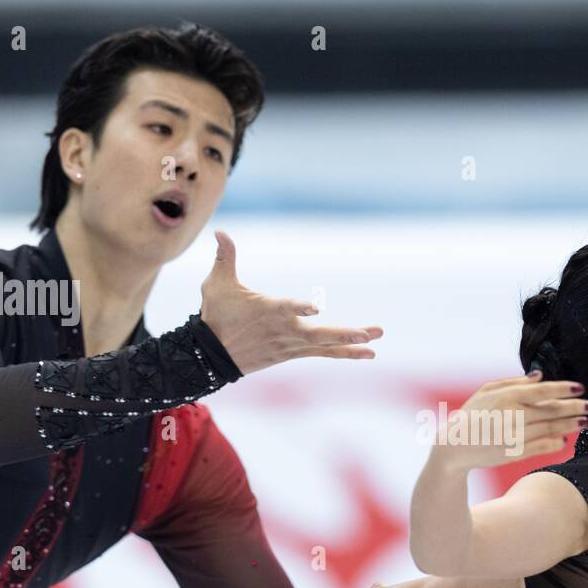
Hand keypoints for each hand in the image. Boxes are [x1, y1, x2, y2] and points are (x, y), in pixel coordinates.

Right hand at [199, 230, 382, 374]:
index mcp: (268, 311)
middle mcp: (284, 331)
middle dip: (343, 334)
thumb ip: (225, 257)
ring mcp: (291, 345)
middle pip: (317, 336)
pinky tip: (368, 352)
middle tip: (367, 332)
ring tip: (376, 339)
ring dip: (352, 343)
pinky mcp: (295, 352)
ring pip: (325, 346)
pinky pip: (324, 353)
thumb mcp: (218, 284)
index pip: (285, 308)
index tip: (315, 308)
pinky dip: (345, 353)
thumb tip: (221, 231)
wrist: (212, 357)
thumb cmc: (216, 316)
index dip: (299, 308)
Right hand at [428, 371, 587, 472]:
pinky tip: (565, 438)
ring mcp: (516, 435)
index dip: (565, 389)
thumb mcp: (486, 391)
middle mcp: (514, 415)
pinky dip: (556, 442)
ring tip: (584, 421)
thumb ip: (513, 382)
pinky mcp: (515, 453)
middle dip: (576, 407)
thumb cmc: (471, 415)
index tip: (580, 387)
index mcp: (508, 396)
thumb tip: (539, 376)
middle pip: (553, 409)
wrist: (454, 447)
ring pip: (551, 428)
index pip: (544, 390)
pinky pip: (542, 447)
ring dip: (571, 424)